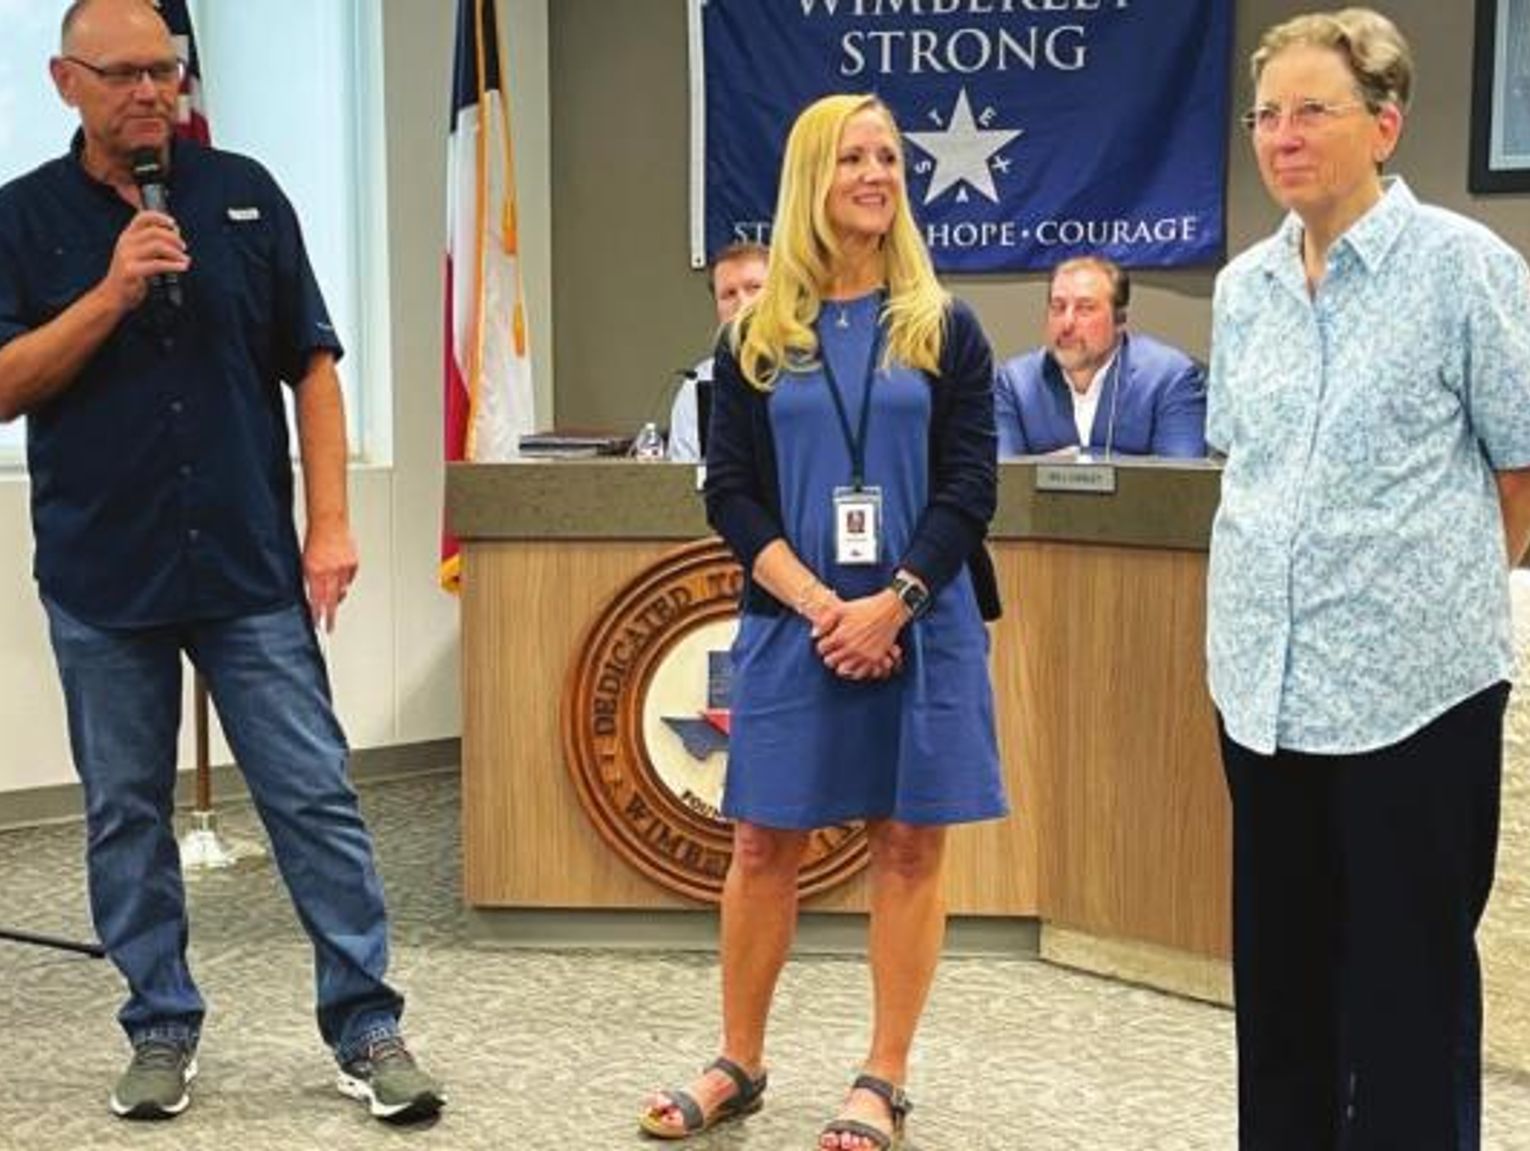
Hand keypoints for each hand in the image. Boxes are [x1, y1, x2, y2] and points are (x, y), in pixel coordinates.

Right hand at [99, 211, 189, 313]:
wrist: (114, 295)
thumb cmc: (132, 274)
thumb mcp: (139, 254)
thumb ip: (153, 244)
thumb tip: (176, 234)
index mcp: (128, 236)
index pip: (142, 217)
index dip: (160, 217)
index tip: (174, 224)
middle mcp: (125, 243)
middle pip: (154, 231)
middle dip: (174, 238)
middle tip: (183, 248)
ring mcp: (127, 256)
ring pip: (157, 246)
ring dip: (176, 252)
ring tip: (185, 260)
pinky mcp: (131, 271)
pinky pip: (157, 265)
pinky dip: (173, 265)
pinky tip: (182, 267)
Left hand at [303, 518, 358, 632]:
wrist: (329, 521)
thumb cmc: (315, 537)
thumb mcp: (304, 559)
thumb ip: (308, 577)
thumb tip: (311, 592)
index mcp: (316, 571)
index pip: (317, 599)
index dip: (317, 614)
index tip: (318, 624)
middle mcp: (331, 571)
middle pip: (331, 600)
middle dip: (330, 616)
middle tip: (329, 627)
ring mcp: (344, 568)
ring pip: (342, 590)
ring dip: (338, 597)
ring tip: (335, 602)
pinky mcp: (353, 563)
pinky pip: (349, 578)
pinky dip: (345, 581)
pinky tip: (342, 581)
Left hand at [814, 590, 905, 680]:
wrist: (889, 610)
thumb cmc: (863, 608)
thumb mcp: (841, 609)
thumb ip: (825, 621)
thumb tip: (814, 635)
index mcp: (841, 636)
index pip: (821, 649)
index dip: (822, 645)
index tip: (827, 641)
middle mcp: (851, 648)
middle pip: (829, 662)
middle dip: (829, 655)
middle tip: (834, 650)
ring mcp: (863, 655)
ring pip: (842, 671)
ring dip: (840, 664)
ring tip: (843, 658)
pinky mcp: (875, 659)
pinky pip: (860, 674)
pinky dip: (854, 671)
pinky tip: (854, 663)